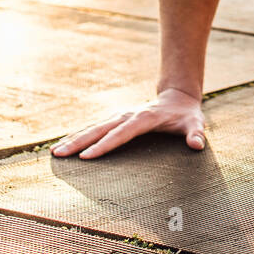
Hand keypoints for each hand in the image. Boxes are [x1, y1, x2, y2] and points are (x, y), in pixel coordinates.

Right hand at [51, 88, 205, 158]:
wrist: (177, 97)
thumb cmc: (187, 115)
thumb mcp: (196, 123)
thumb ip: (197, 133)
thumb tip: (197, 144)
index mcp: (145, 118)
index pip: (122, 133)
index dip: (105, 144)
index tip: (87, 156)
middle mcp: (128, 115)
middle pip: (100, 129)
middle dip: (79, 142)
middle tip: (59, 154)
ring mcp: (120, 116)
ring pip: (93, 127)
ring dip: (74, 139)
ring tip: (55, 152)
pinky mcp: (115, 120)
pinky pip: (94, 128)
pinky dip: (79, 136)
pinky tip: (65, 145)